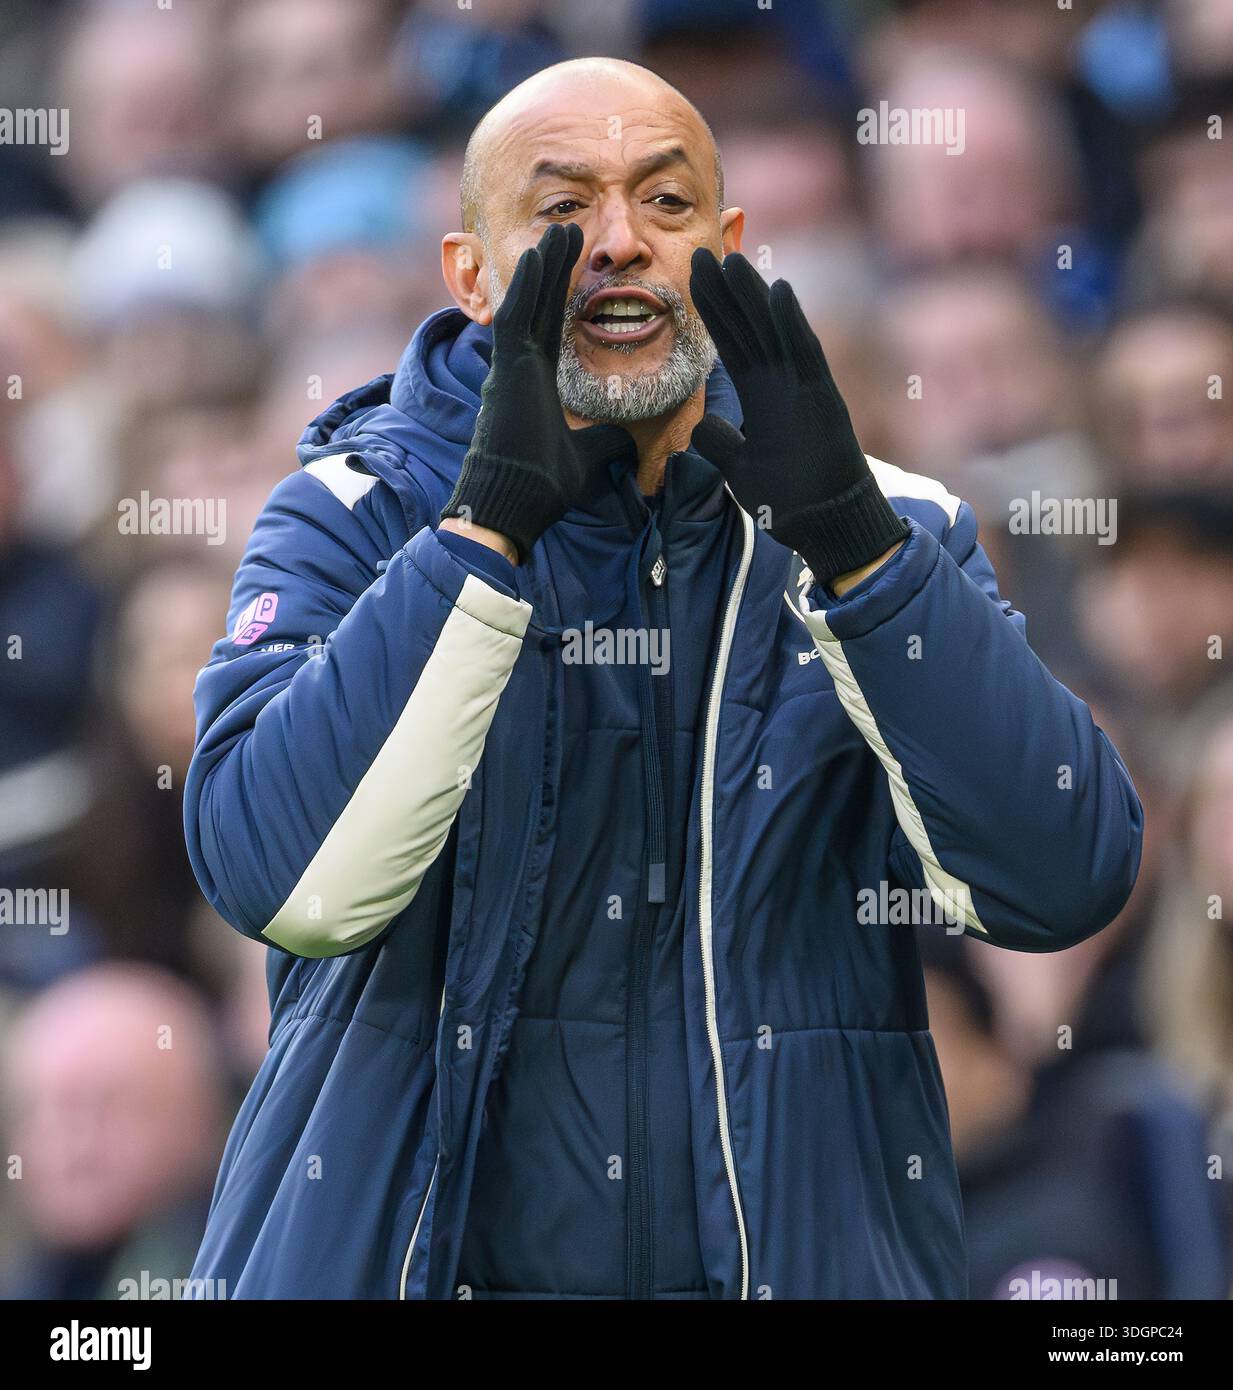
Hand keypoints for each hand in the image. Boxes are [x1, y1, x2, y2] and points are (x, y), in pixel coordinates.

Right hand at [440, 222, 634, 562]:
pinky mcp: (506, 373)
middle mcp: (518, 369)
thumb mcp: (588, 457)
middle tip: (570, 232)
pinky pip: (516, 320)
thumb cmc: (541, 489)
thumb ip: (606, 442)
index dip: (562, 294)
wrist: (513, 508)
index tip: (577, 264)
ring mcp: (509, 368)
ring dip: (543, 268)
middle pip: (539, 306)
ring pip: (526, 304)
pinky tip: (537, 258)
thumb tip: (631, 441)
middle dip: (554, 269)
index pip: (551, 327)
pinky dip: (526, 287)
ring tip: (560, 232)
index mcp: (534, 383)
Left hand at [688, 249, 907, 586]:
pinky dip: (793, 323)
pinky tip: (781, 291)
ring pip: (774, 332)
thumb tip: (700, 425)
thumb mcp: (740, 469)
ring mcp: (803, 387)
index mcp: (762, 396)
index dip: (713, 310)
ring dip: (754, 296)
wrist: (825, 525)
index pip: (732, 342)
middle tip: (702, 253)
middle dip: (725, 292)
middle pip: (749, 327)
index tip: (692, 277)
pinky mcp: (822, 398)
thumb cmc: (790, 499)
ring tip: (732, 259)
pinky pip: (806, 354)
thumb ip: (720, 443)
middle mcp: (782, 383)